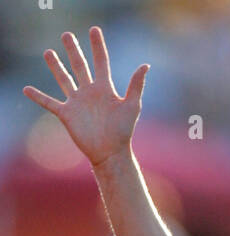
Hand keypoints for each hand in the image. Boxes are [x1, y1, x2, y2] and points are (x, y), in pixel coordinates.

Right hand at [22, 26, 148, 168]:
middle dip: (73, 50)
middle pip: (79, 66)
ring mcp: (77, 102)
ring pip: (64, 79)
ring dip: (56, 66)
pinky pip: (49, 103)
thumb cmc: (123, 132)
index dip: (98, 46)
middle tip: (67, 35)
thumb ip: (136, 85)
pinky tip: (26, 90)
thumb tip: (145, 65)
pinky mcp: (67, 114)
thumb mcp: (131, 106)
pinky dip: (38, 96)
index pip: (101, 62)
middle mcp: (89, 92)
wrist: (110, 153)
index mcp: (105, 88)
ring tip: (48, 52)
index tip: (94, 30)